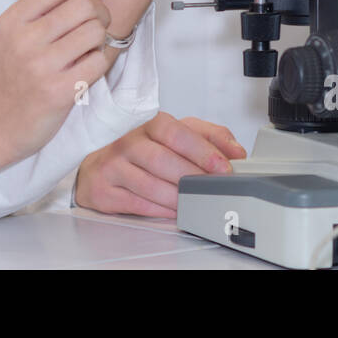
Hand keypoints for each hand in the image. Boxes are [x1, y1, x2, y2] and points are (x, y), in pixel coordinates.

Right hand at [0, 0, 112, 162]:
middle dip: (101, 11)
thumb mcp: (8, 36)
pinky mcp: (60, 92)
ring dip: (102, 38)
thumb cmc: (6, 77)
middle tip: (98, 23)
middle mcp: (25, 40)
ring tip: (91, 48)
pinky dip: (101, 61)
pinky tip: (90, 66)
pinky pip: (99, 62)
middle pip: (84, 5)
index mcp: (12, 21)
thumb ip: (38, 13)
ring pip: (96, 32)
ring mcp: (42, 67)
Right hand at [74, 113, 246, 217]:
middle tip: (212, 189)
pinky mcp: (105, 190)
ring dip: (178, 198)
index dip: (202, 150)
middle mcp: (129, 142)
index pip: (176, 132)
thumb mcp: (177, 136)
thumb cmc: (143, 151)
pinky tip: (175, 212)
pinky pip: (138, 204)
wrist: (100, 167)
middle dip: (192, 177)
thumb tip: (237, 151)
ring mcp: (114, 166)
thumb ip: (209, 137)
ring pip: (151, 185)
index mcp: (150, 125)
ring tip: (195, 204)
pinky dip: (161, 211)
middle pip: (163, 160)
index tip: (223, 167)